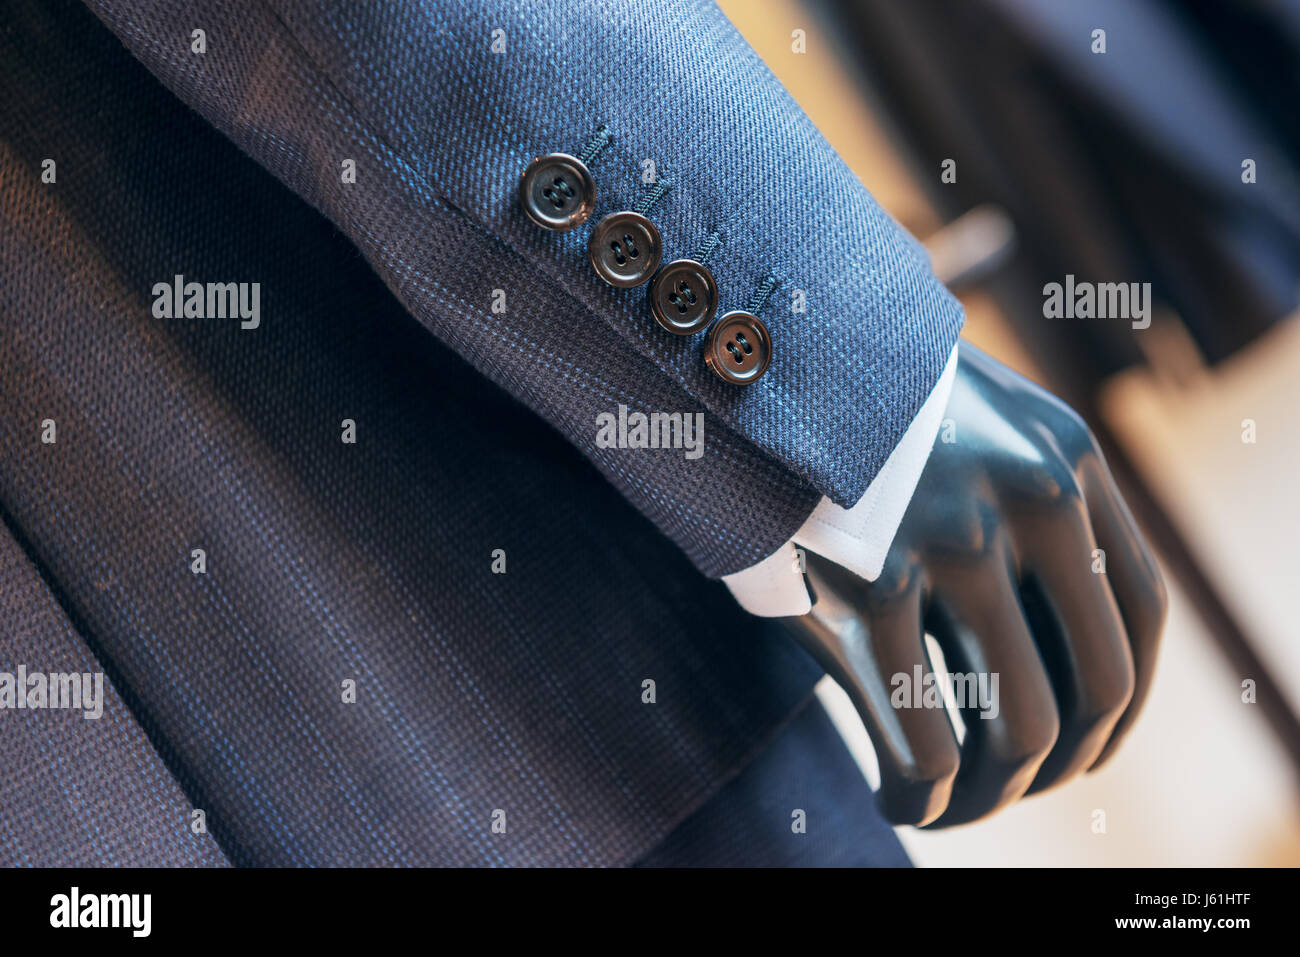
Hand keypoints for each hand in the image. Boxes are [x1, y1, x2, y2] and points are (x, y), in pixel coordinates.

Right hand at [789, 341, 1167, 826]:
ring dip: (994, 795)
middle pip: (1096, 682)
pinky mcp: (870, 583)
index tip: (1089, 748)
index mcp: (1061, 456)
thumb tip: (1056, 640)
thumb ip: (1022, 500)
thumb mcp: (963, 425)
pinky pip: (923, 740)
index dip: (1125, 702)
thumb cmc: (851, 415)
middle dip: (1060, 763)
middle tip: (1015, 789)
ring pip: (1018, 725)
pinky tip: (901, 802)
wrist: (751, 361)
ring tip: (956, 808)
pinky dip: (923, 797)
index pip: (1139, 608)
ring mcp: (952, 537)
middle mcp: (1029, 494)